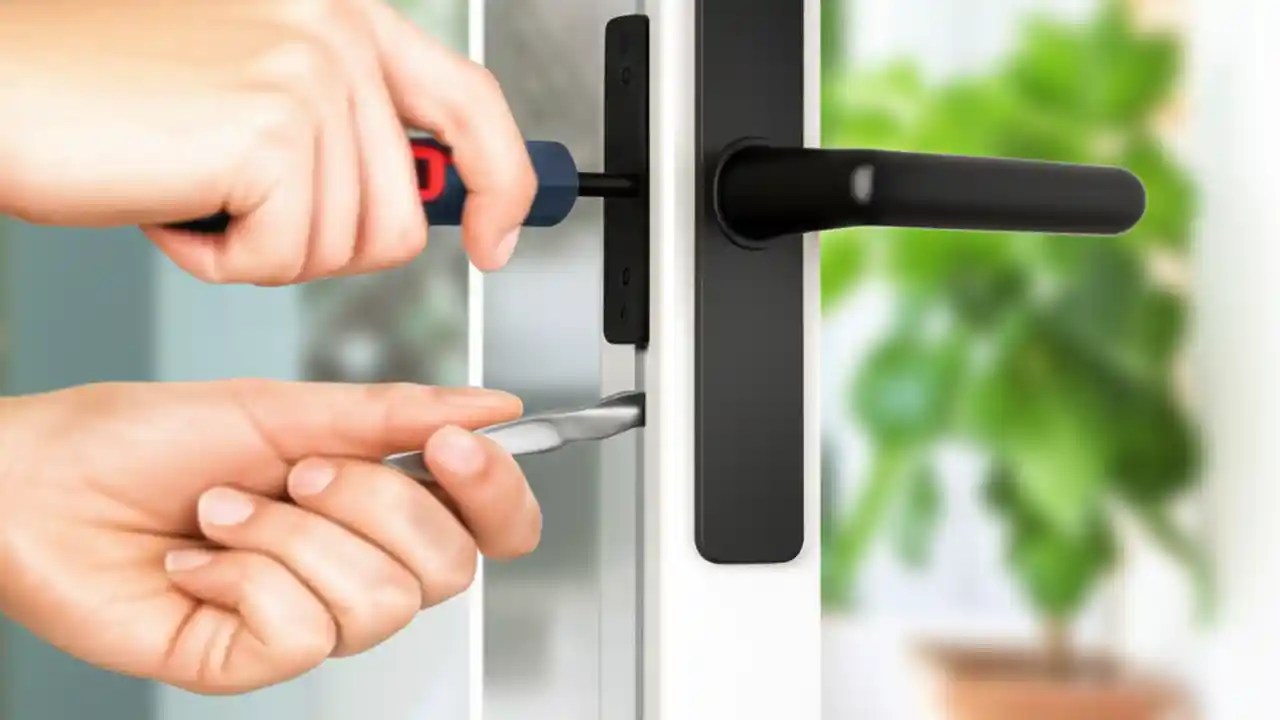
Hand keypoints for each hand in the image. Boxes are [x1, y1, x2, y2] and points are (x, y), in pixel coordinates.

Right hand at [0, 0, 534, 279]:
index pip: (474, 105)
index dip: (500, 185)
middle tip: (242, 209)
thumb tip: (440, 197)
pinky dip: (222, 261)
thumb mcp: (257, 92)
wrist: (7, 91)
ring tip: (197, 191)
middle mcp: (338, 34)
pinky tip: (172, 207)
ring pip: (350, 248)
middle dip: (322, 246)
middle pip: (404, 217)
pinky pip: (288, 259)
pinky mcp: (272, 134)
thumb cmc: (112, 100)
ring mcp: (309, 79)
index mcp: (345, 17)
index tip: (495, 241)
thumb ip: (349, 128)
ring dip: (264, 251)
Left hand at [0, 380, 540, 692]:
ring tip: (225, 512)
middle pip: (450, 567)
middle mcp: (354, 562)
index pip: (489, 524)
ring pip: (378, 602)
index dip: (497, 492)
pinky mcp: (252, 660)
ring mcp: (307, 617)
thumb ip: (393, 414)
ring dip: (291, 537)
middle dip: (373, 502)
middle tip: (297, 471)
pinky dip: (243, 577)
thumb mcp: (283, 409)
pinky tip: (198, 561)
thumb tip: (494, 408)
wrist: (38, 483)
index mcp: (374, 498)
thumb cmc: (145, 439)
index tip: (457, 444)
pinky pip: (302, 633)